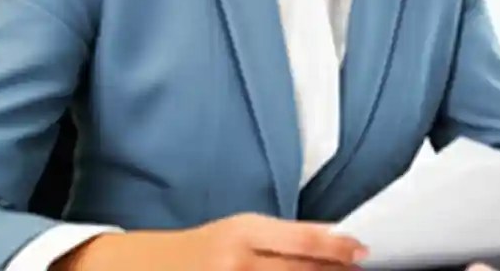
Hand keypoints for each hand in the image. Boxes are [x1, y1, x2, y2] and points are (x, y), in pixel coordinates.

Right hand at [52, 212, 367, 270]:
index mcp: (242, 233)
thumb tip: (330, 242)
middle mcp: (236, 262)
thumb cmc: (193, 251)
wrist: (136, 269)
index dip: (337, 248)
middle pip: (300, 270)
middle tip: (359, 270)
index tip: (363, 251)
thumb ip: (280, 239)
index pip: (303, 239)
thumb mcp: (236, 233)